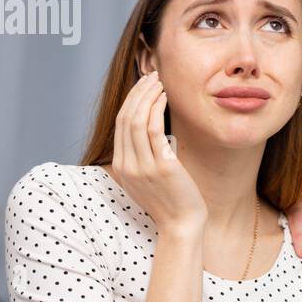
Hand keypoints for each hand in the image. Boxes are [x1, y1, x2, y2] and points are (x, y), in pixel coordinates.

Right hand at [112, 71, 207, 233]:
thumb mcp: (148, 178)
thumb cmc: (171, 201)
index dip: (130, 100)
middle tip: (152, 76)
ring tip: (160, 81)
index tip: (143, 86)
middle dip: (137, 93)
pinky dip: (157, 109)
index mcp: (120, 167)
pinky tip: (165, 97)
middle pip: (125, 118)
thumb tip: (149, 131)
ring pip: (137, 120)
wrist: (181, 225)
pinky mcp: (161, 167)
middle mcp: (126, 165)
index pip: (120, 124)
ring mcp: (142, 167)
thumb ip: (142, 158)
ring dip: (147, 96)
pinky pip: (154, 130)